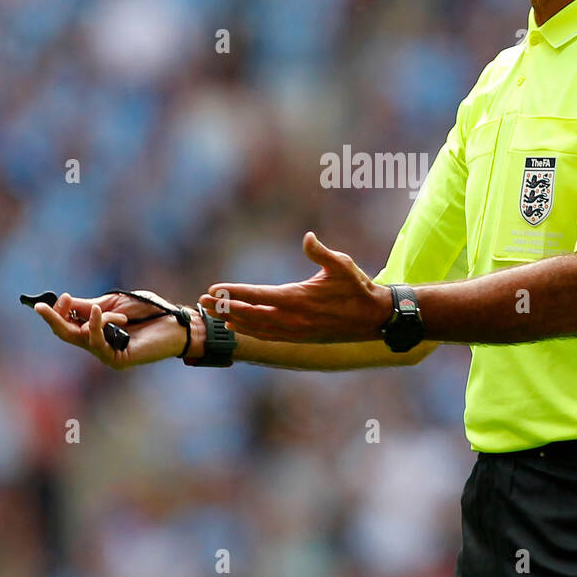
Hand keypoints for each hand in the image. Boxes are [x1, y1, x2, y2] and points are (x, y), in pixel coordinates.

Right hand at [34, 291, 197, 369]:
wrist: (177, 323)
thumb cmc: (150, 312)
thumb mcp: (115, 303)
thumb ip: (91, 306)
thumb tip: (66, 302)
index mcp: (95, 327)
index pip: (68, 323)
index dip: (59, 311)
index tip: (62, 296)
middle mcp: (97, 342)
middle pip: (66, 334)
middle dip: (53, 319)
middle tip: (40, 307)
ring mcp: (106, 353)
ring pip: (80, 338)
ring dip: (93, 319)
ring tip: (107, 310)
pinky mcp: (117, 360)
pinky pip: (98, 344)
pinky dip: (96, 327)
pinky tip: (98, 313)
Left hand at [200, 231, 392, 342]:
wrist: (373, 318)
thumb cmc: (358, 287)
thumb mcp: (343, 265)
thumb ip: (322, 253)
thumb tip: (307, 237)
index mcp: (299, 298)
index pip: (258, 295)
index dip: (234, 293)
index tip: (214, 289)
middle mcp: (294, 318)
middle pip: (250, 315)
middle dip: (225, 308)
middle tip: (202, 302)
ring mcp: (296, 332)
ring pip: (257, 328)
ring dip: (234, 321)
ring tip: (214, 314)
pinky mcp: (300, 338)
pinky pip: (268, 336)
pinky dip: (250, 331)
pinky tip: (238, 326)